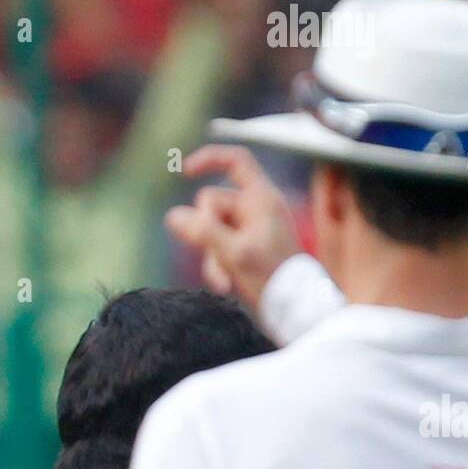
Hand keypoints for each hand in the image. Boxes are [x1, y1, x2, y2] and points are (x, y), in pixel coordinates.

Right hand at [164, 144, 301, 309]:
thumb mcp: (235, 253)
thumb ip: (203, 232)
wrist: (294, 309)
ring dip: (211, 256)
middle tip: (217, 258)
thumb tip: (173, 216)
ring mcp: (250, 229)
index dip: (210, 159)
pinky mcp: (245, 248)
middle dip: (205, 232)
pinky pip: (218, 247)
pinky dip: (217, 265)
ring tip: (223, 281)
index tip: (186, 171)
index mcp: (261, 198)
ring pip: (210, 229)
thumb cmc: (273, 278)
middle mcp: (256, 208)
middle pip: (212, 203)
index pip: (236, 161)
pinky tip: (224, 285)